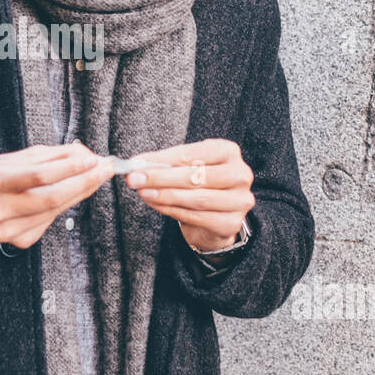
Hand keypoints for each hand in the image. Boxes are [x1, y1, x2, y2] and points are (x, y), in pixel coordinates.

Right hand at [0, 142, 116, 250]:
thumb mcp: (17, 157)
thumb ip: (52, 156)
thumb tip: (84, 156)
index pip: (40, 176)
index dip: (69, 168)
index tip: (92, 159)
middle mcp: (0, 209)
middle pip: (52, 198)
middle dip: (84, 182)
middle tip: (104, 169)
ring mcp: (8, 229)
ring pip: (55, 211)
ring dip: (80, 193)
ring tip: (95, 177)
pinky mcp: (18, 241)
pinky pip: (49, 221)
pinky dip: (64, 206)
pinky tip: (69, 195)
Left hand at [122, 138, 254, 252]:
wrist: (215, 216)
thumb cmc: (199, 184)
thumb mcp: (184, 167)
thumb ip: (164, 164)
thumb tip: (137, 164)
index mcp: (228, 152)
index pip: (193, 153)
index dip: (163, 158)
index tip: (138, 162)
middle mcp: (240, 174)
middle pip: (196, 176)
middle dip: (161, 177)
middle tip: (135, 179)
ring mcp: (239, 200)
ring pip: (197, 198)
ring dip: (165, 195)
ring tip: (144, 192)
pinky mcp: (231, 223)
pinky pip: (197, 217)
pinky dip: (172, 210)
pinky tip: (156, 204)